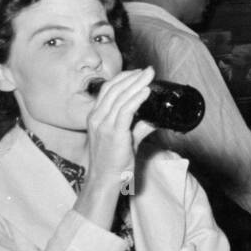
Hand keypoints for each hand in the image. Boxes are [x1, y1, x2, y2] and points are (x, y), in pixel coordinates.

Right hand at [84, 67, 153, 192]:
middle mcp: (97, 118)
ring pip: (120, 97)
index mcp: (96, 116)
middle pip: (114, 89)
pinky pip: (125, 111)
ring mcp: (103, 125)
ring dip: (137, 84)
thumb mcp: (126, 140)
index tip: (138, 72)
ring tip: (150, 75)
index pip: (108, 90)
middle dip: (133, 77)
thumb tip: (154, 120)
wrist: (104, 180)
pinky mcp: (113, 133)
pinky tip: (145, 91)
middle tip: (148, 70)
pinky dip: (136, 99)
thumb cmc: (113, 162)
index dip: (123, 78)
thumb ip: (138, 128)